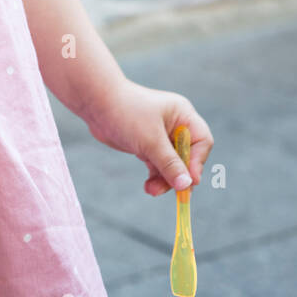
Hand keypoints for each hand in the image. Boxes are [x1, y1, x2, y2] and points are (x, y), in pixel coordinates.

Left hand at [82, 77, 213, 195]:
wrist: (95, 103)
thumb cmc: (126, 113)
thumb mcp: (151, 140)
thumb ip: (170, 163)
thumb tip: (187, 186)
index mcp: (182, 115)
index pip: (201, 142)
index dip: (197, 162)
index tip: (189, 180)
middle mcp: (175, 125)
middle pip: (187, 157)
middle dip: (178, 175)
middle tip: (175, 193)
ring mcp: (160, 136)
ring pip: (171, 165)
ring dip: (164, 180)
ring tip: (151, 190)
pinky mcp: (147, 145)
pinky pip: (158, 165)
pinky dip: (155, 177)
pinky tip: (149, 187)